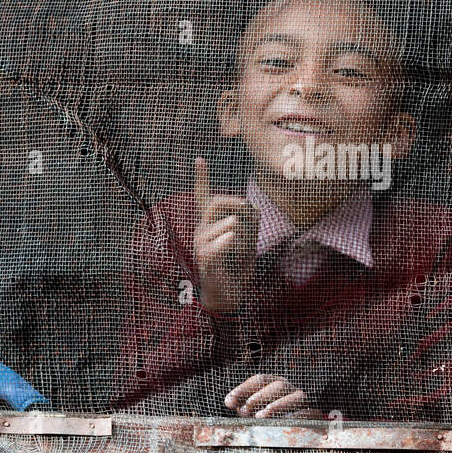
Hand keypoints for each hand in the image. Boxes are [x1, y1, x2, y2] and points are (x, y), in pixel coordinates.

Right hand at [193, 156, 259, 312]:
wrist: (227, 294)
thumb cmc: (237, 266)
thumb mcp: (248, 239)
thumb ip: (248, 220)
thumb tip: (246, 208)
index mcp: (209, 223)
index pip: (203, 196)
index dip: (201, 177)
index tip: (199, 158)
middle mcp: (201, 229)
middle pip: (220, 201)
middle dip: (242, 207)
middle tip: (253, 225)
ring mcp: (200, 242)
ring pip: (231, 222)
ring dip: (246, 237)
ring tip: (242, 254)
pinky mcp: (204, 257)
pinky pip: (222, 240)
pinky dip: (231, 242)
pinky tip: (231, 246)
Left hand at [225, 374, 319, 417]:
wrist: (297, 432)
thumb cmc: (270, 420)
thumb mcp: (254, 412)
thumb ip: (243, 406)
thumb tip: (229, 402)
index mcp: (274, 384)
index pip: (259, 380)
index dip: (243, 389)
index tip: (229, 402)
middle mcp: (289, 389)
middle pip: (278, 385)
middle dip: (260, 397)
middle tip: (245, 410)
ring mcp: (304, 401)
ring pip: (296, 396)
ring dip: (278, 406)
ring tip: (261, 417)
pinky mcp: (314, 414)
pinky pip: (308, 412)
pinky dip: (295, 416)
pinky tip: (283, 422)